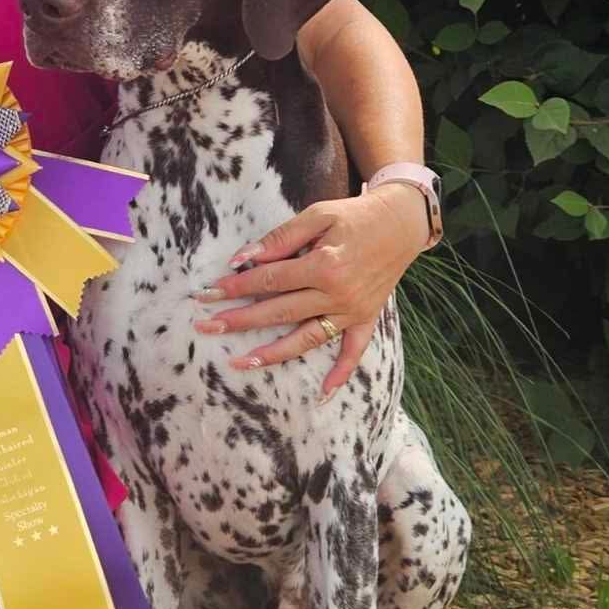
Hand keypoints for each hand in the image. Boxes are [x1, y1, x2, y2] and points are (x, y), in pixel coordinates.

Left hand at [191, 184, 431, 398]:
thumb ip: (281, 239)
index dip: (237, 286)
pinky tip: (322, 394)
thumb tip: (242, 259)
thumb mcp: (317, 214)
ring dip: (272, 354)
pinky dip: (340, 373)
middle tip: (207, 328)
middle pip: (279, 312)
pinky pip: (353, 351)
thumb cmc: (355, 215)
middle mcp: (337, 294)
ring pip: (306, 338)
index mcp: (323, 265)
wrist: (402, 222)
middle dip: (240, 320)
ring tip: (240, 363)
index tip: (209, 293)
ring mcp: (352, 310)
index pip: (269, 280)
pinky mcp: (367, 318)